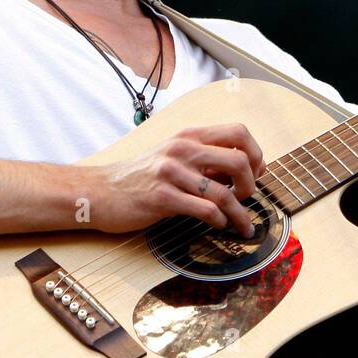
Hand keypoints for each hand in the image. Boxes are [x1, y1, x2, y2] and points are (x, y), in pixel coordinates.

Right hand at [90, 123, 265, 235]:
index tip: (257, 173)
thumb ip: (208, 161)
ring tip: (244, 225)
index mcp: (190, 136)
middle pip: (240, 159)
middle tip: (247, 198)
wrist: (100, 190)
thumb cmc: (142, 176)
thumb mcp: (176, 157)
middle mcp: (183, 149)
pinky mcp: (162, 198)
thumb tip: (247, 171)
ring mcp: (172, 172)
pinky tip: (219, 225)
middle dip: (252, 184)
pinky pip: (204, 210)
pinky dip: (219, 221)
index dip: (256, 153)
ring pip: (224, 192)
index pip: (239, 132)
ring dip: (241, 214)